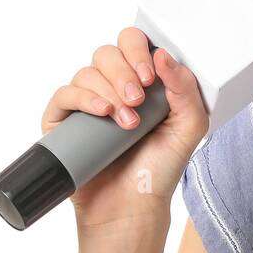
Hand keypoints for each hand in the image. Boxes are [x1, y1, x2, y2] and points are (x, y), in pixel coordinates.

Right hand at [40, 27, 208, 229]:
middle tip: (138, 100)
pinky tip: (102, 112)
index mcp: (141, 82)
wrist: (132, 207)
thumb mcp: (188, 128)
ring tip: (127, 122)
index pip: (132, 44)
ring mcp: (86, 103)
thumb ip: (186, 89)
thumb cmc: (158, 170)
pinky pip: (64, 94)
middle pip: (107, 53)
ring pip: (88, 73)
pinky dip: (83, 98)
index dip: (138, 50)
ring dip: (109, 91)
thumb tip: (164, 55)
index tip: (150, 75)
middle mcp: (112, 88)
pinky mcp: (63, 121)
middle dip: (125, 73)